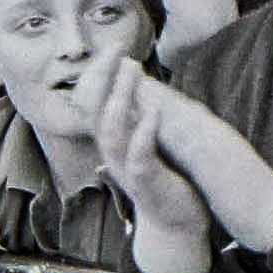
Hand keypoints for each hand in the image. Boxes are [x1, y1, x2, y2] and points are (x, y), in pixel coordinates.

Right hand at [83, 58, 210, 243]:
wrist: (176, 225)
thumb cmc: (164, 181)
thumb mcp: (145, 147)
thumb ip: (133, 123)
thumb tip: (125, 92)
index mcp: (116, 143)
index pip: (97, 103)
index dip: (101, 76)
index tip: (113, 48)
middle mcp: (114, 154)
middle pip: (96, 111)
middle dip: (104, 79)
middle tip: (114, 49)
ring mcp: (127, 169)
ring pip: (112, 131)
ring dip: (121, 98)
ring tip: (130, 71)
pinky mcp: (146, 183)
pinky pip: (139, 157)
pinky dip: (143, 133)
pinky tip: (153, 112)